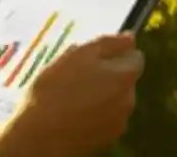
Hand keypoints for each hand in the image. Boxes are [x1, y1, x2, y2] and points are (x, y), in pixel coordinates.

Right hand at [0, 32, 144, 156]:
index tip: (94, 56)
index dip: (116, 52)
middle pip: (125, 79)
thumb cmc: (56, 89)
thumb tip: (130, 37)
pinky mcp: (108, 138)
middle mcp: (129, 100)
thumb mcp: (78, 55)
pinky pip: (107, 117)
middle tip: (78, 75)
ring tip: (73, 96)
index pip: (135, 56)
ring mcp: (120, 122)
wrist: (41, 135)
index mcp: (125, 77)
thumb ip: (108, 44)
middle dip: (108, 74)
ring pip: (115, 99)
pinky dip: (97, 113)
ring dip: (102, 94)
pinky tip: (74, 113)